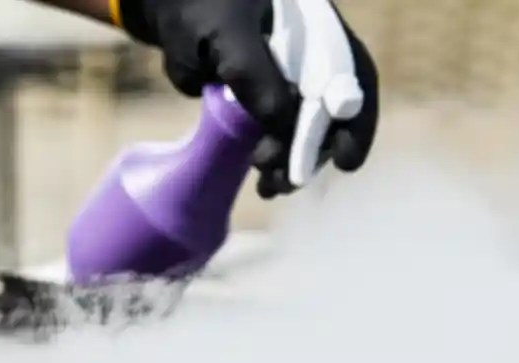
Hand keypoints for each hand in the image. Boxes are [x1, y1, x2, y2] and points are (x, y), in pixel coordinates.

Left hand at [115, 0, 378, 196]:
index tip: (346, 161)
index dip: (355, 119)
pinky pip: (276, 134)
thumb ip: (254, 73)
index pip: (350, 74)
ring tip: (271, 189)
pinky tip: (264, 181)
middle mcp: (310, 52)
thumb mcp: (226, 34)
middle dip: (316, 150)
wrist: (163, 6)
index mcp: (314, 27)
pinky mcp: (259, 98)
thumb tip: (281, 123)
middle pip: (332, 108)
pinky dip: (274, 158)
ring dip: (294, 161)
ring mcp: (285, 78)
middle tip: (292, 182)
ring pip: (304, 127)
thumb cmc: (198, 9)